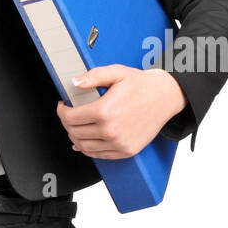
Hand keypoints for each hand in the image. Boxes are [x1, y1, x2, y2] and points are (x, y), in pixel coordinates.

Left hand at [57, 65, 187, 159]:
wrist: (165, 96)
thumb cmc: (141, 85)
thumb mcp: (115, 72)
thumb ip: (92, 77)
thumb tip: (74, 83)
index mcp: (105, 111)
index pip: (70, 118)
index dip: (62, 111)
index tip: (64, 106)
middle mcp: (111, 130)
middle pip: (74, 132)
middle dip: (66, 122)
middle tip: (69, 114)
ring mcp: (119, 143)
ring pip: (84, 147)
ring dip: (75, 137)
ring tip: (76, 127)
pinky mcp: (127, 151)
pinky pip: (99, 155)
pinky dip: (88, 149)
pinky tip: (85, 141)